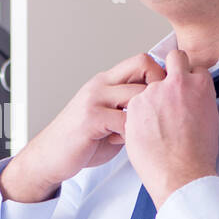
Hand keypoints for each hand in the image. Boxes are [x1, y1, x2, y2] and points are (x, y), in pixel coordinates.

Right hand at [0, 52, 165, 202]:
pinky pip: (125, 121)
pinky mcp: (90, 118)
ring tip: (146, 132)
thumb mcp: (108, 119)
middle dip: (161, 86)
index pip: (141, 61)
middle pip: (143, 64)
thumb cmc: (82, 141)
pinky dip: (133, 134)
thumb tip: (161, 110)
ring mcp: (94, 99)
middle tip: (166, 112)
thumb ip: (128, 110)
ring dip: (149, 114)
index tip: (168, 98)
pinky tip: (128, 144)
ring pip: (138, 94)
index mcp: (106, 82)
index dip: (160, 75)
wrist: (50, 157)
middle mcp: (100, 84)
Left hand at [122, 48, 218, 208]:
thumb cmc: (198, 154)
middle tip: (167, 85)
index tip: (183, 86)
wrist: (180, 173)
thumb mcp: (209, 118)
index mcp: (200, 85)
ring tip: (154, 122)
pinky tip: (143, 130)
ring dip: (151, 96)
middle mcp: (177, 82)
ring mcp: (153, 92)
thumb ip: (199, 98)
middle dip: (171, 67)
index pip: (192, 65)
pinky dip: (138, 112)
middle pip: (173, 58)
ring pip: (150, 83)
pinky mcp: (134, 105)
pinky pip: (135, 102)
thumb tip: (192, 96)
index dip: (187, 76)